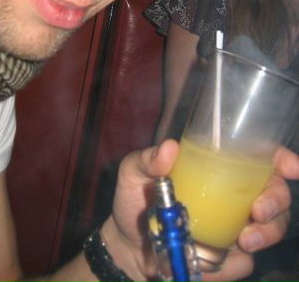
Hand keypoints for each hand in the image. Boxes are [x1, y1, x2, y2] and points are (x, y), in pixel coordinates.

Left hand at [100, 142, 298, 281]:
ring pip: (272, 228)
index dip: (281, 159)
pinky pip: (245, 262)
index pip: (258, 156)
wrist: (128, 245)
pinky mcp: (229, 256)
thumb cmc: (135, 200)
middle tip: (259, 210)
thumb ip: (148, 160)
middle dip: (277, 200)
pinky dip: (235, 263)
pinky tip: (215, 261)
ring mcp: (235, 226)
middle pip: (275, 192)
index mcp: (215, 166)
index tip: (291, 166)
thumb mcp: (133, 173)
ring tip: (245, 239)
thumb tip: (169, 149)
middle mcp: (233, 194)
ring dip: (267, 234)